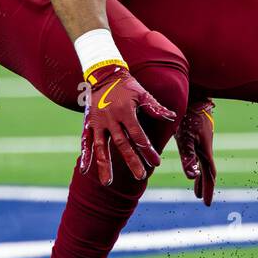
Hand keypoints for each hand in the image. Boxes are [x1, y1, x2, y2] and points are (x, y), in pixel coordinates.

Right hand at [78, 63, 174, 184]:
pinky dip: (85, 156)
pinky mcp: (88, 123)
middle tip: (140, 176)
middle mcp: (111, 119)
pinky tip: (85, 170)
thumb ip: (155, 107)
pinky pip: (85, 141)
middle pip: (122, 144)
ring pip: (101, 147)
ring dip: (104, 165)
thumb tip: (171, 116)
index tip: (155, 163)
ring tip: (108, 183)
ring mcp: (97, 123)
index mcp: (126, 112)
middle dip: (131, 161)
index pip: (138, 136)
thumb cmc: (126, 85)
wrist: (103, 74)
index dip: (147, 150)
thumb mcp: (142, 93)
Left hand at [176, 98, 216, 205]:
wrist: (193, 94)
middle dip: (205, 185)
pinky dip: (196, 162)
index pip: (209, 174)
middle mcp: (207, 146)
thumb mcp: (185, 137)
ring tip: (195, 184)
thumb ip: (188, 156)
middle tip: (203, 198)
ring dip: (200, 174)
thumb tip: (192, 176)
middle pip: (208, 170)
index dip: (208, 189)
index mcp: (205, 150)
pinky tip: (193, 160)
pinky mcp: (198, 133)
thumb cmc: (187, 116)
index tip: (207, 203)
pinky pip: (200, 153)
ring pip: (204, 161)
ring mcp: (204, 139)